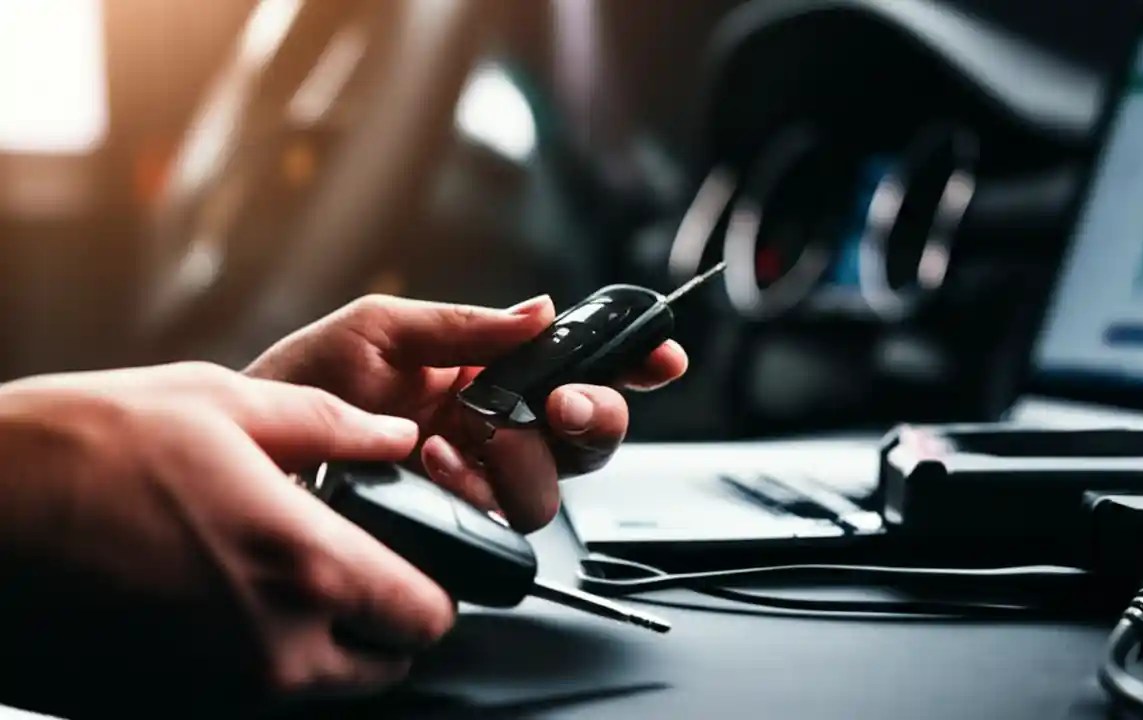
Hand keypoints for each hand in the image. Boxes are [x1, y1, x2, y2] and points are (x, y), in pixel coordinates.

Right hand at [0, 363, 453, 717]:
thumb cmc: (80, 449)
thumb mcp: (221, 405)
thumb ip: (331, 428)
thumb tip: (393, 439)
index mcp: (305, 569)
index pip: (426, 619)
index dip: (431, 588)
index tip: (413, 560)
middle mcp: (272, 650)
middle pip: (381, 667)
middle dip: (379, 623)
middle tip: (343, 567)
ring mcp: (215, 691)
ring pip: (316, 688)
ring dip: (317, 644)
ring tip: (266, 573)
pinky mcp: (163, 705)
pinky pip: (243, 696)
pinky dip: (247, 661)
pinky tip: (207, 599)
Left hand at [246, 294, 687, 531]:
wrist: (252, 449)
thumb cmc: (303, 381)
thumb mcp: (380, 331)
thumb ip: (463, 325)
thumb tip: (542, 309)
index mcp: (488, 372)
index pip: (576, 366)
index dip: (628, 364)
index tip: (662, 359)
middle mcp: (496, 426)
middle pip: (589, 432)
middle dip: (592, 415)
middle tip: (558, 404)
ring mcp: (480, 479)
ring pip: (555, 483)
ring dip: (515, 459)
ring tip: (452, 439)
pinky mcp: (459, 523)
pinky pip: (503, 518)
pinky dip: (476, 489)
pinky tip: (434, 469)